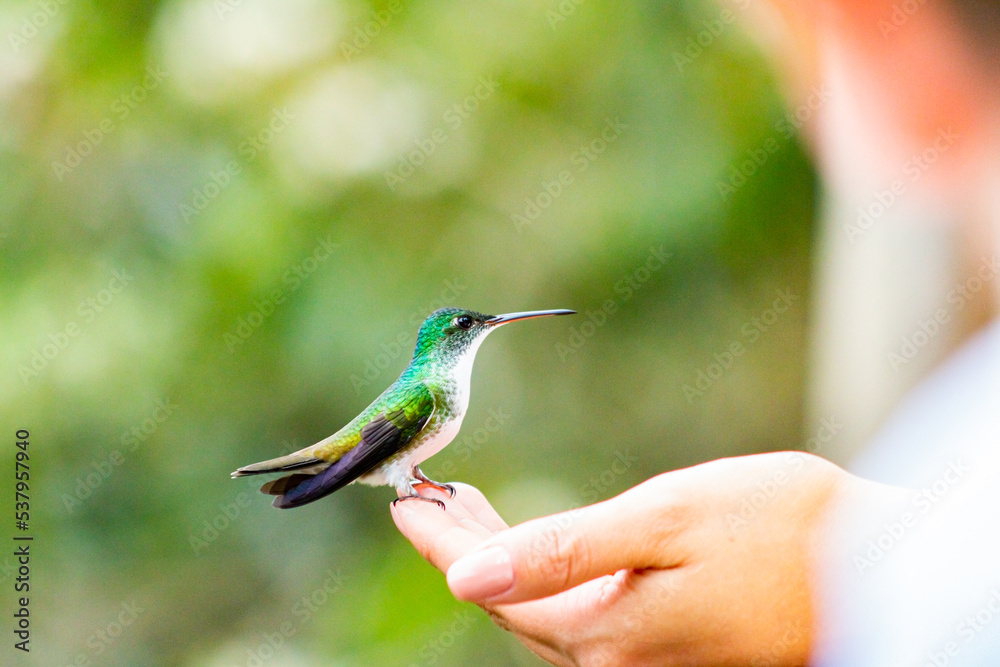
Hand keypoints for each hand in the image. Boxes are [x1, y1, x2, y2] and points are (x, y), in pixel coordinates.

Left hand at [391, 452, 861, 665]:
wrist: (877, 564)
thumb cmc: (776, 529)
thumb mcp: (663, 522)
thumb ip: (563, 554)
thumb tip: (462, 579)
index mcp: (606, 631)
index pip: (491, 586)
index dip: (440, 541)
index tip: (401, 499)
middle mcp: (617, 658)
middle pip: (509, 603)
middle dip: (462, 547)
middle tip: (426, 495)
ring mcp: (645, 655)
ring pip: (543, 609)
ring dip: (501, 557)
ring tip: (468, 509)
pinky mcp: (669, 640)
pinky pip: (582, 610)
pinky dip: (546, 569)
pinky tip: (540, 542)